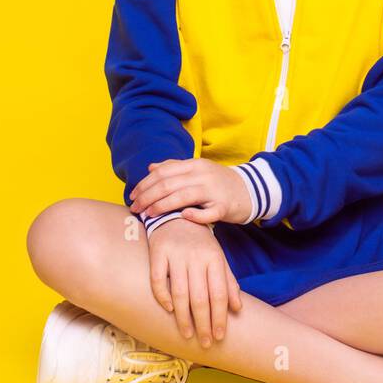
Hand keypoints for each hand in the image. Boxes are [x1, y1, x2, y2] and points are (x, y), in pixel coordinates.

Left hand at [129, 157, 253, 225]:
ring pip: (183, 196)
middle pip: (169, 184)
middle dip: (148, 196)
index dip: (145, 184)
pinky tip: (181, 217)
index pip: (163, 172)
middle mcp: (202, 175)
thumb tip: (151, 167)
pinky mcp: (224, 206)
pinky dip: (193, 215)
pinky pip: (207, 213)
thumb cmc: (218, 182)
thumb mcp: (197, 170)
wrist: (250, 189)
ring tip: (149, 214)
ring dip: (162, 206)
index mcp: (194, 165)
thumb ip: (174, 167)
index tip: (133, 196)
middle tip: (135, 208)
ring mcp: (214, 190)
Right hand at [145, 218, 242, 347]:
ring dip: (184, 318)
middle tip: (204, 343)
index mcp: (214, 258)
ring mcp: (176, 254)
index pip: (219, 293)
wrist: (176, 215)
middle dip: (203, 324)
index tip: (219, 336)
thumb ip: (228, 282)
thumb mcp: (218, 258)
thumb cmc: (200, 243)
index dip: (220, 317)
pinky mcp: (158, 252)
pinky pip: (158, 279)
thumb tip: (238, 308)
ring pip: (180, 292)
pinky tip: (169, 309)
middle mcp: (196, 256)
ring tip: (188, 334)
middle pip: (201, 297)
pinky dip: (163, 296)